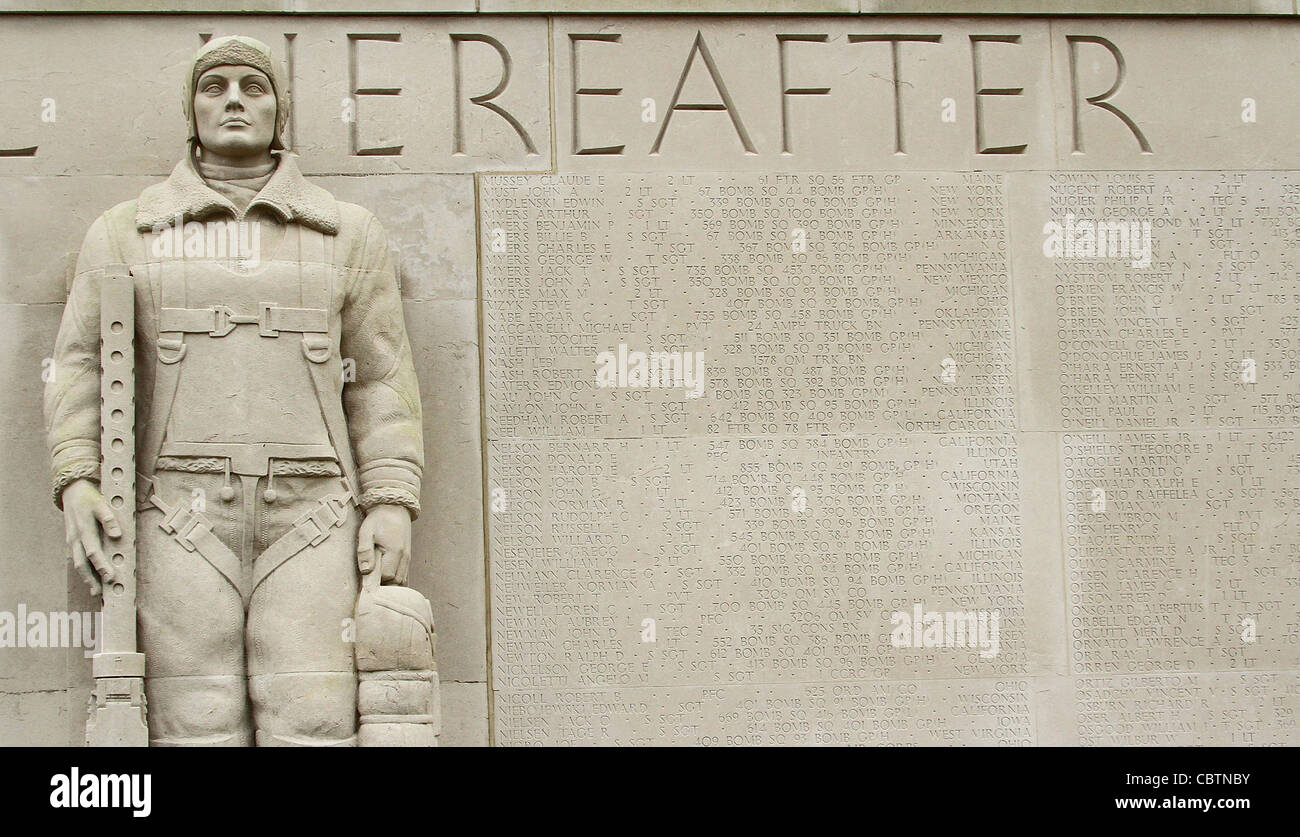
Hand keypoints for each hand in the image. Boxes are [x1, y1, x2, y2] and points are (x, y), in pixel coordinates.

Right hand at [61, 478, 121, 594]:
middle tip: (100, 593)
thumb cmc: (89, 499)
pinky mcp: (73, 542)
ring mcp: (72, 541)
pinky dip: (84, 570)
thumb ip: (109, 519)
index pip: (93, 552)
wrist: (72, 492)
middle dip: (91, 579)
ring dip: (86, 578)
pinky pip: (77, 559)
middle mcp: (76, 538)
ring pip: (78, 563)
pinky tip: (90, 578)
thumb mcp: (101, 504)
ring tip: (95, 591)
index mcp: (84, 530)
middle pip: (82, 564)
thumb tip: (116, 535)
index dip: (101, 565)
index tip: (110, 577)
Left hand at [357, 504, 410, 585]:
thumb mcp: (366, 532)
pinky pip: (404, 575)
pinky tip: (386, 577)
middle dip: (382, 582)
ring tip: (377, 577)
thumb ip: (365, 552)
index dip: (375, 578)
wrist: (393, 508)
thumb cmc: (378, 519)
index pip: (387, 575)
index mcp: (395, 550)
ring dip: (389, 582)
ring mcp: (408, 557)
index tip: (366, 575)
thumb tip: (366, 571)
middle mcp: (405, 556)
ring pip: (401, 580)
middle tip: (370, 576)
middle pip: (395, 581)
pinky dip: (396, 579)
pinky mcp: (408, 556)